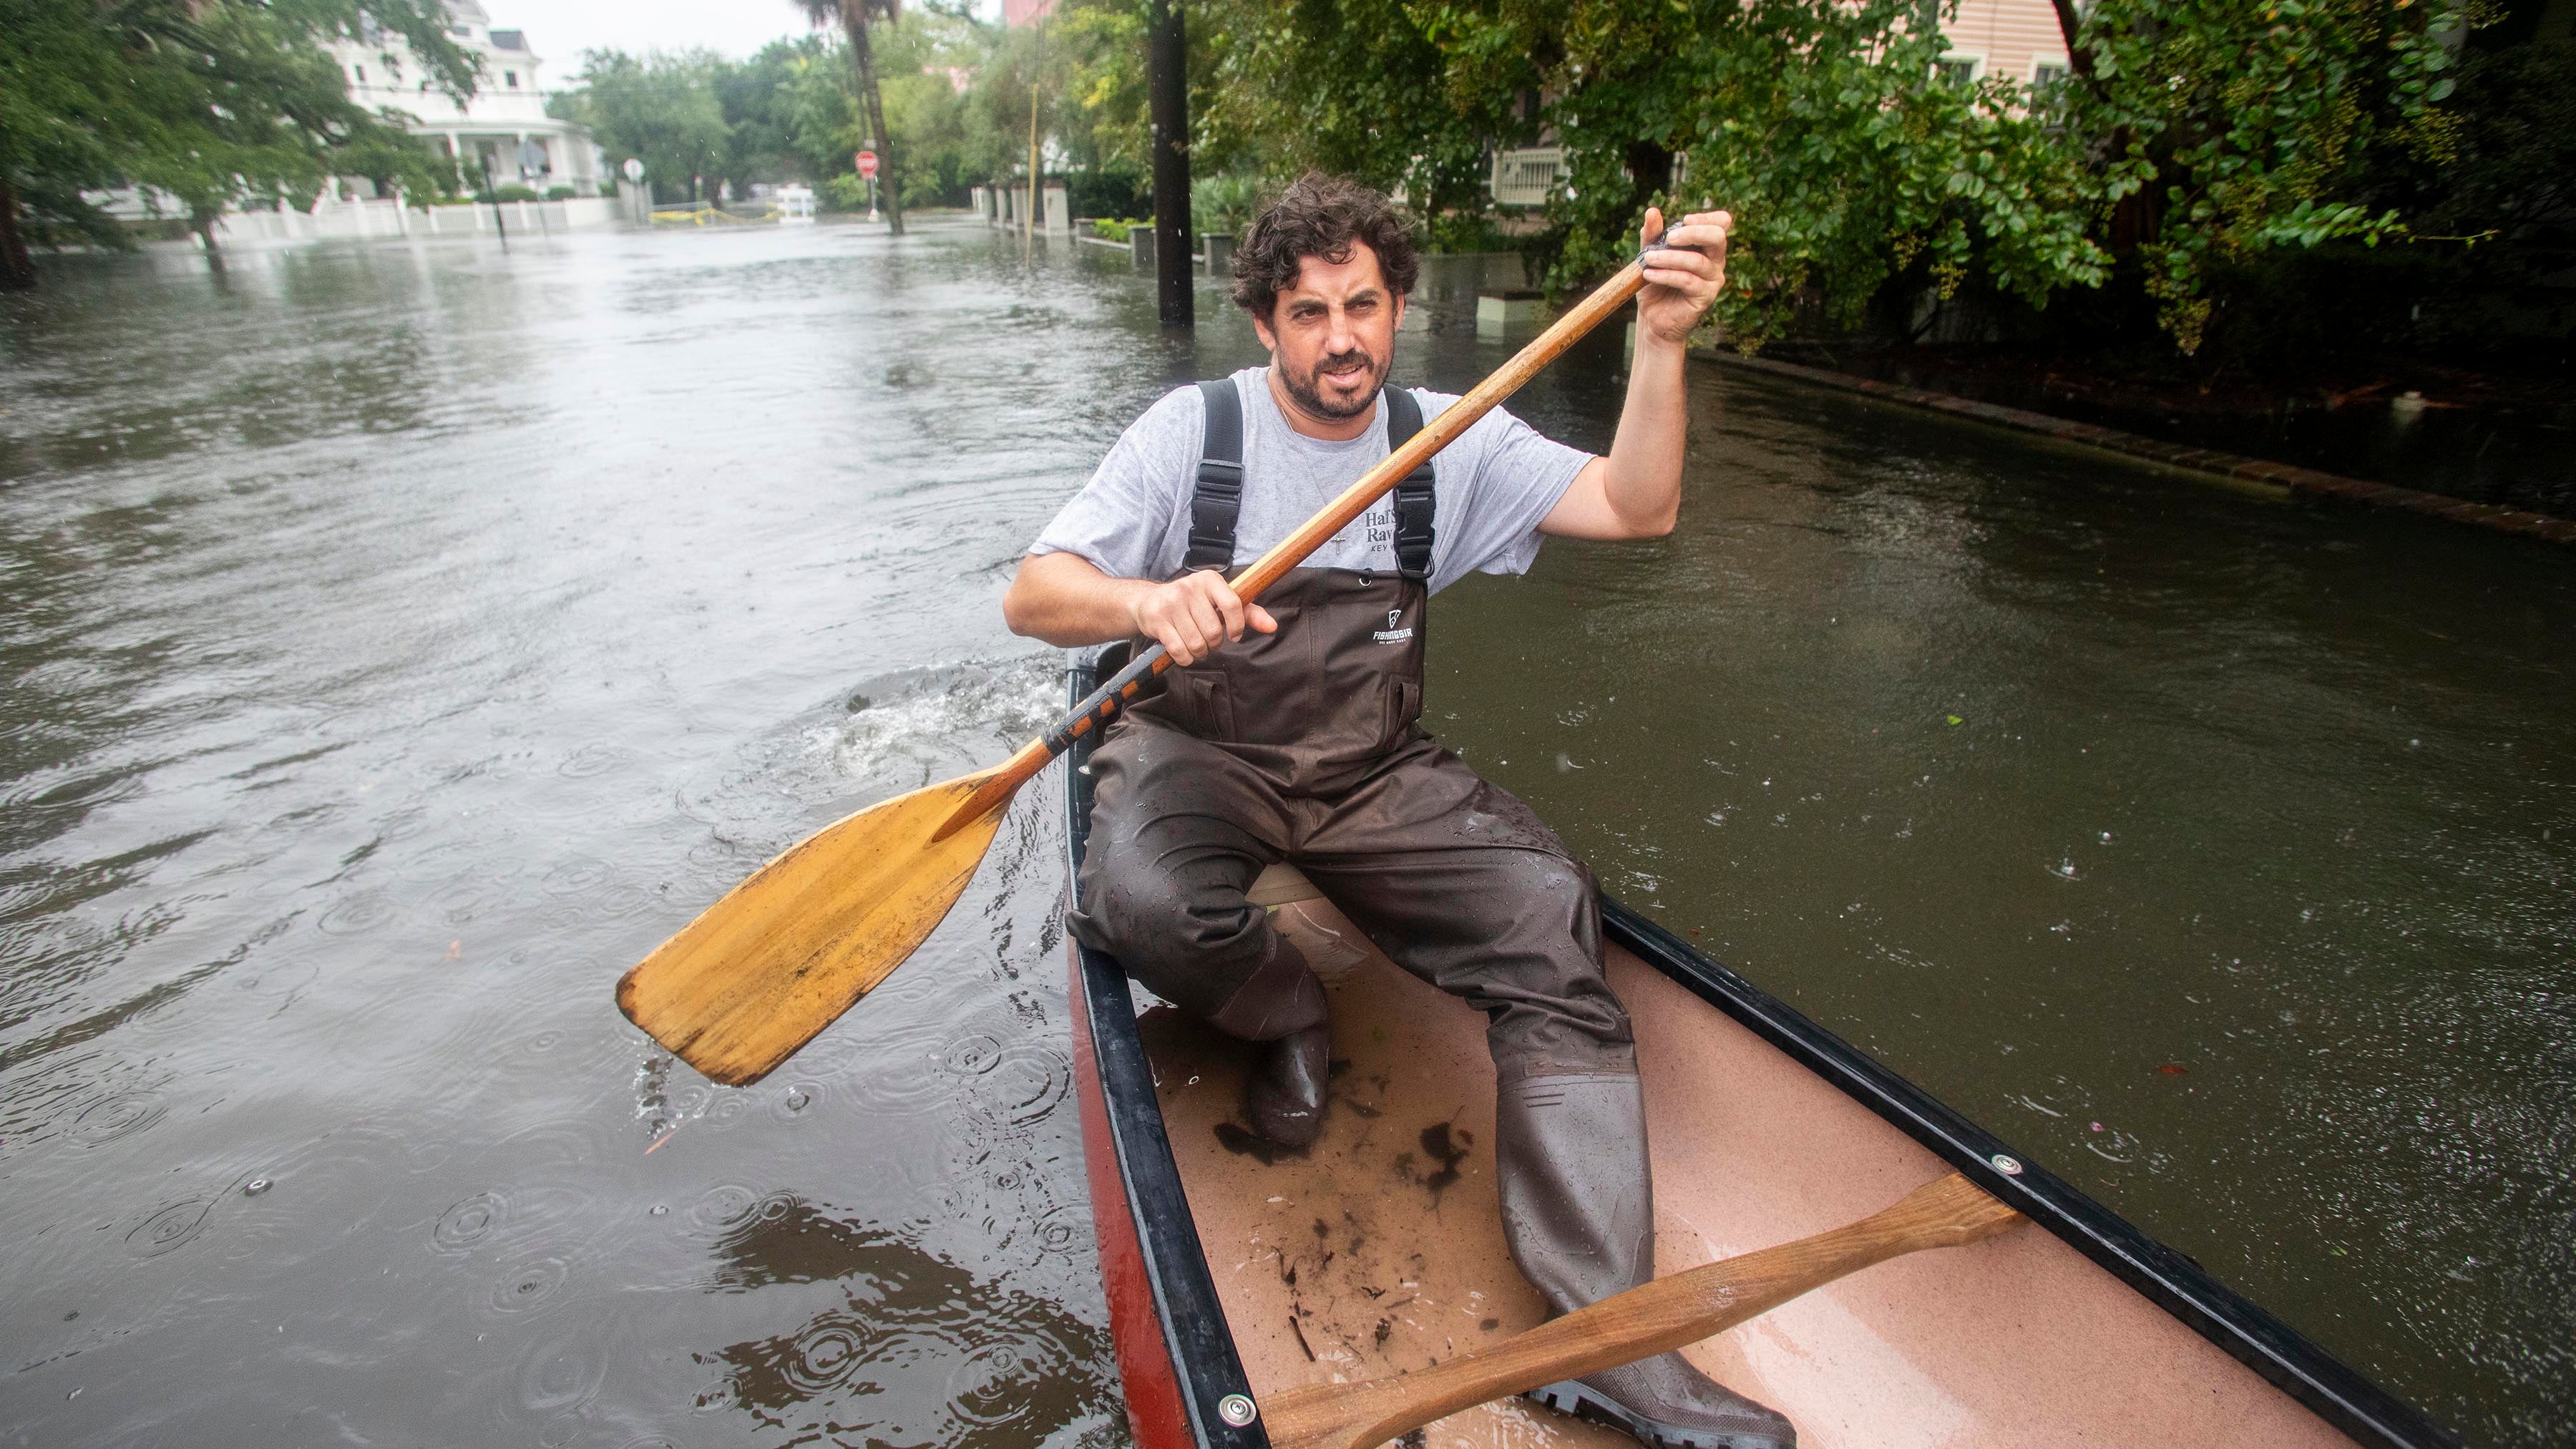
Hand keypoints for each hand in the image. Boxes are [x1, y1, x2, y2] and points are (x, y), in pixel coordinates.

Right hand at [1129, 570, 1276, 665]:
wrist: (1149, 601)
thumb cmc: (1192, 603)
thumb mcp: (1219, 601)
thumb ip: (1248, 613)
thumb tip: (1272, 626)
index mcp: (1210, 580)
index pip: (1233, 605)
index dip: (1237, 626)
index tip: (1234, 635)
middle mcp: (1189, 587)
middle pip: (1214, 631)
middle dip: (1214, 644)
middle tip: (1209, 640)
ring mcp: (1171, 603)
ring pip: (1197, 643)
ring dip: (1200, 652)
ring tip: (1196, 645)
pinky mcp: (1157, 620)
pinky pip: (1179, 650)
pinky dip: (1185, 658)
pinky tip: (1184, 652)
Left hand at [1635, 206, 1731, 346]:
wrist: (1653, 316)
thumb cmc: (1656, 283)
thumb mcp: (1650, 255)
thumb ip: (1651, 235)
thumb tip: (1652, 211)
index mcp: (1707, 246)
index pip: (1721, 223)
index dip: (1707, 218)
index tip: (1684, 219)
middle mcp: (1715, 260)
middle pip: (1718, 237)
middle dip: (1693, 233)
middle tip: (1669, 237)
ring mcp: (1713, 279)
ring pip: (1697, 261)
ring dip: (1669, 258)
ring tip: (1648, 259)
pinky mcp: (1705, 297)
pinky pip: (1688, 281)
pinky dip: (1666, 275)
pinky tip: (1649, 274)